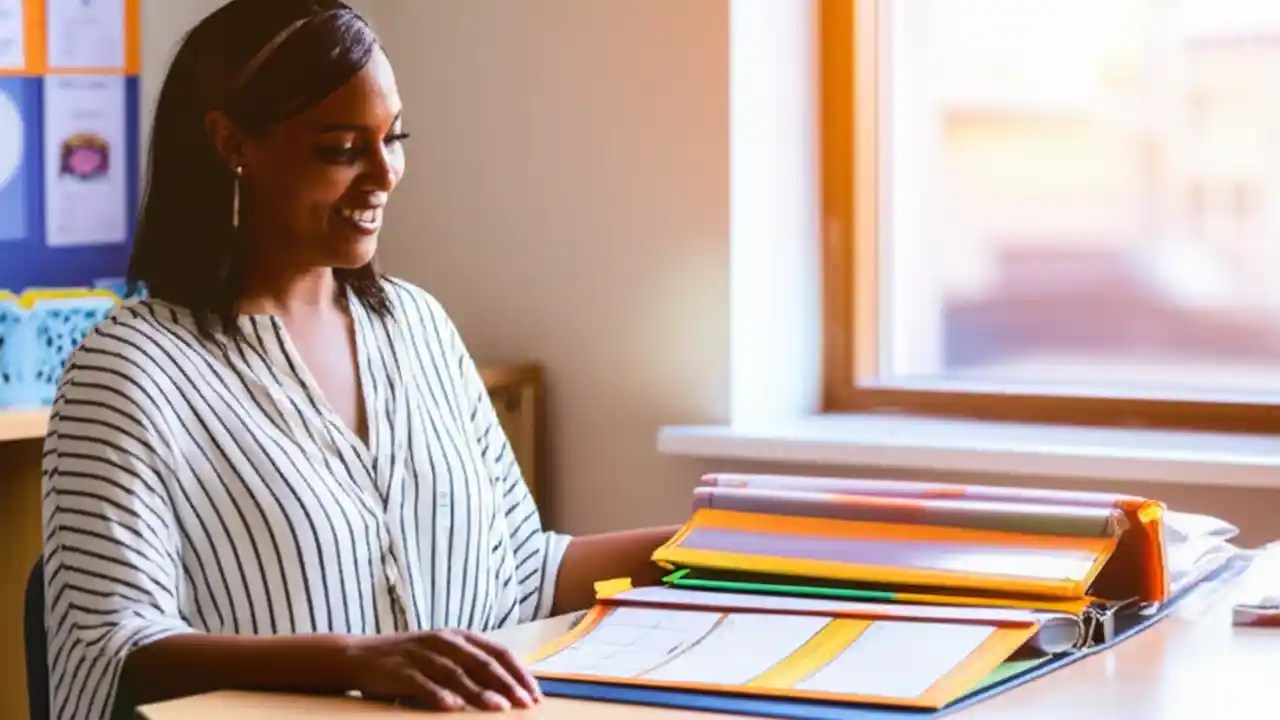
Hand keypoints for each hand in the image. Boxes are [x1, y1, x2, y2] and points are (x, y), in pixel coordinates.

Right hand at [342, 629, 542, 711]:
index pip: (498, 652)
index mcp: (458, 636)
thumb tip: (507, 689)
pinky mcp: (401, 670)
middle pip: (483, 663)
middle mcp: (443, 642)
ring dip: (481, 692)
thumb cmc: (408, 660)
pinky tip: (454, 709)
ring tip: (500, 709)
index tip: (535, 693)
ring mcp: (422, 655)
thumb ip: (471, 666)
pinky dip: (440, 696)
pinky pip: (424, 684)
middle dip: (507, 685)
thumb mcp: (443, 655)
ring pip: (458, 674)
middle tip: (526, 704)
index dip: (518, 672)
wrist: (359, 656)